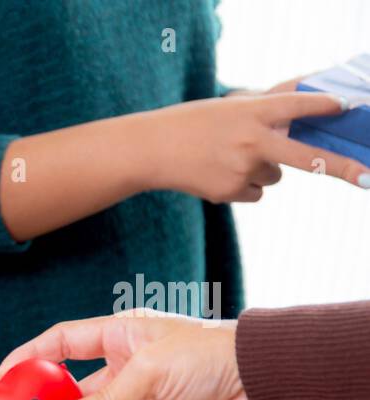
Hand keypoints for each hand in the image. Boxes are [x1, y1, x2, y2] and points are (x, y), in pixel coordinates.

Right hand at [140, 92, 369, 201]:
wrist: (151, 150)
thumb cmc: (192, 124)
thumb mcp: (230, 107)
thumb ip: (266, 108)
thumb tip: (302, 108)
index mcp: (251, 112)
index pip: (297, 106)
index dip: (325, 106)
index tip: (346, 106)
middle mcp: (251, 141)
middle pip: (307, 158)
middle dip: (342, 167)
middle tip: (369, 177)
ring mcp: (241, 169)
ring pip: (276, 175)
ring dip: (262, 169)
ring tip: (228, 158)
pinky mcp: (230, 192)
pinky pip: (256, 192)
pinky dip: (243, 185)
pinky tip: (218, 174)